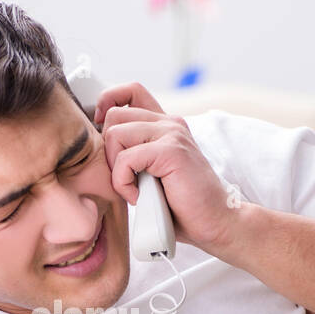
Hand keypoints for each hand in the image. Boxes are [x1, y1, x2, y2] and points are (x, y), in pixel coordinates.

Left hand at [93, 81, 242, 255]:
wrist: (215, 222)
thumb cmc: (182, 206)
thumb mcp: (151, 173)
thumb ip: (133, 154)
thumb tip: (99, 147)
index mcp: (165, 124)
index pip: (131, 91)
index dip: (108, 103)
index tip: (104, 132)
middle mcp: (169, 123)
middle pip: (113, 115)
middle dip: (108, 150)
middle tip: (125, 178)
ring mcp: (171, 134)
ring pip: (115, 134)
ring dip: (115, 169)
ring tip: (134, 189)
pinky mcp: (171, 151)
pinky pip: (125, 159)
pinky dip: (123, 183)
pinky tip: (139, 197)